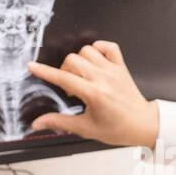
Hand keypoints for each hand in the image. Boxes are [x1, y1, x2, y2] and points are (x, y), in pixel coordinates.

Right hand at [27, 41, 159, 148]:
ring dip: (79, 60)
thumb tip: (39, 122)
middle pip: (73, 60)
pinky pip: (109, 46)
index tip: (33, 66)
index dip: (45, 72)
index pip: (63, 78)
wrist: (142, 124)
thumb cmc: (118, 128)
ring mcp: (113, 70)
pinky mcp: (121, 66)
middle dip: (64, 70)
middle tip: (70, 86)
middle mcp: (103, 78)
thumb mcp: (86, 128)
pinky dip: (99, 48)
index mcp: (94, 94)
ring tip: (82, 75)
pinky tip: (95, 60)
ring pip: (87, 50)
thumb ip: (60, 122)